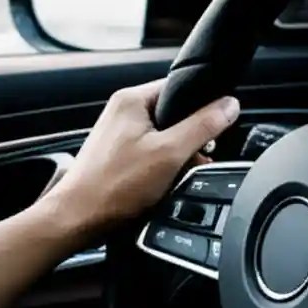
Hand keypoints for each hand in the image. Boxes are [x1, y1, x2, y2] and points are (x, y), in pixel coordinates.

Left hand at [38, 79, 239, 242]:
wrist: (77, 219)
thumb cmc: (114, 186)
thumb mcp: (170, 153)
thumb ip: (203, 126)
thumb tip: (229, 105)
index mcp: (132, 100)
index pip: (179, 88)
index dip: (201, 107)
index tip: (213, 128)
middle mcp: (122, 112)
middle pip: (173, 114)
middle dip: (190, 137)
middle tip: (195, 157)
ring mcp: (117, 134)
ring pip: (163, 135)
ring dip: (177, 154)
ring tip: (178, 174)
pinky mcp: (116, 155)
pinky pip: (150, 151)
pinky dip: (162, 165)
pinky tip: (163, 182)